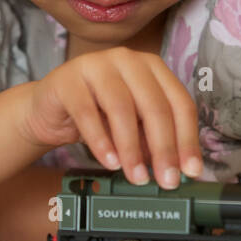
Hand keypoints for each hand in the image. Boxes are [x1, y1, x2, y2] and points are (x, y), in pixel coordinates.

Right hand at [17, 46, 202, 188]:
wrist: (50, 109)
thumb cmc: (98, 116)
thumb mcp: (133, 127)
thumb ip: (153, 141)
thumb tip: (178, 170)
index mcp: (151, 68)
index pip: (179, 103)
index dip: (187, 139)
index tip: (190, 171)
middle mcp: (127, 60)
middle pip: (154, 105)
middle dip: (163, 148)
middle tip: (166, 180)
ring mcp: (96, 65)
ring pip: (122, 108)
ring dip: (132, 148)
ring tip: (137, 177)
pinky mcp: (68, 79)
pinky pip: (86, 112)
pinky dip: (100, 141)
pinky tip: (109, 162)